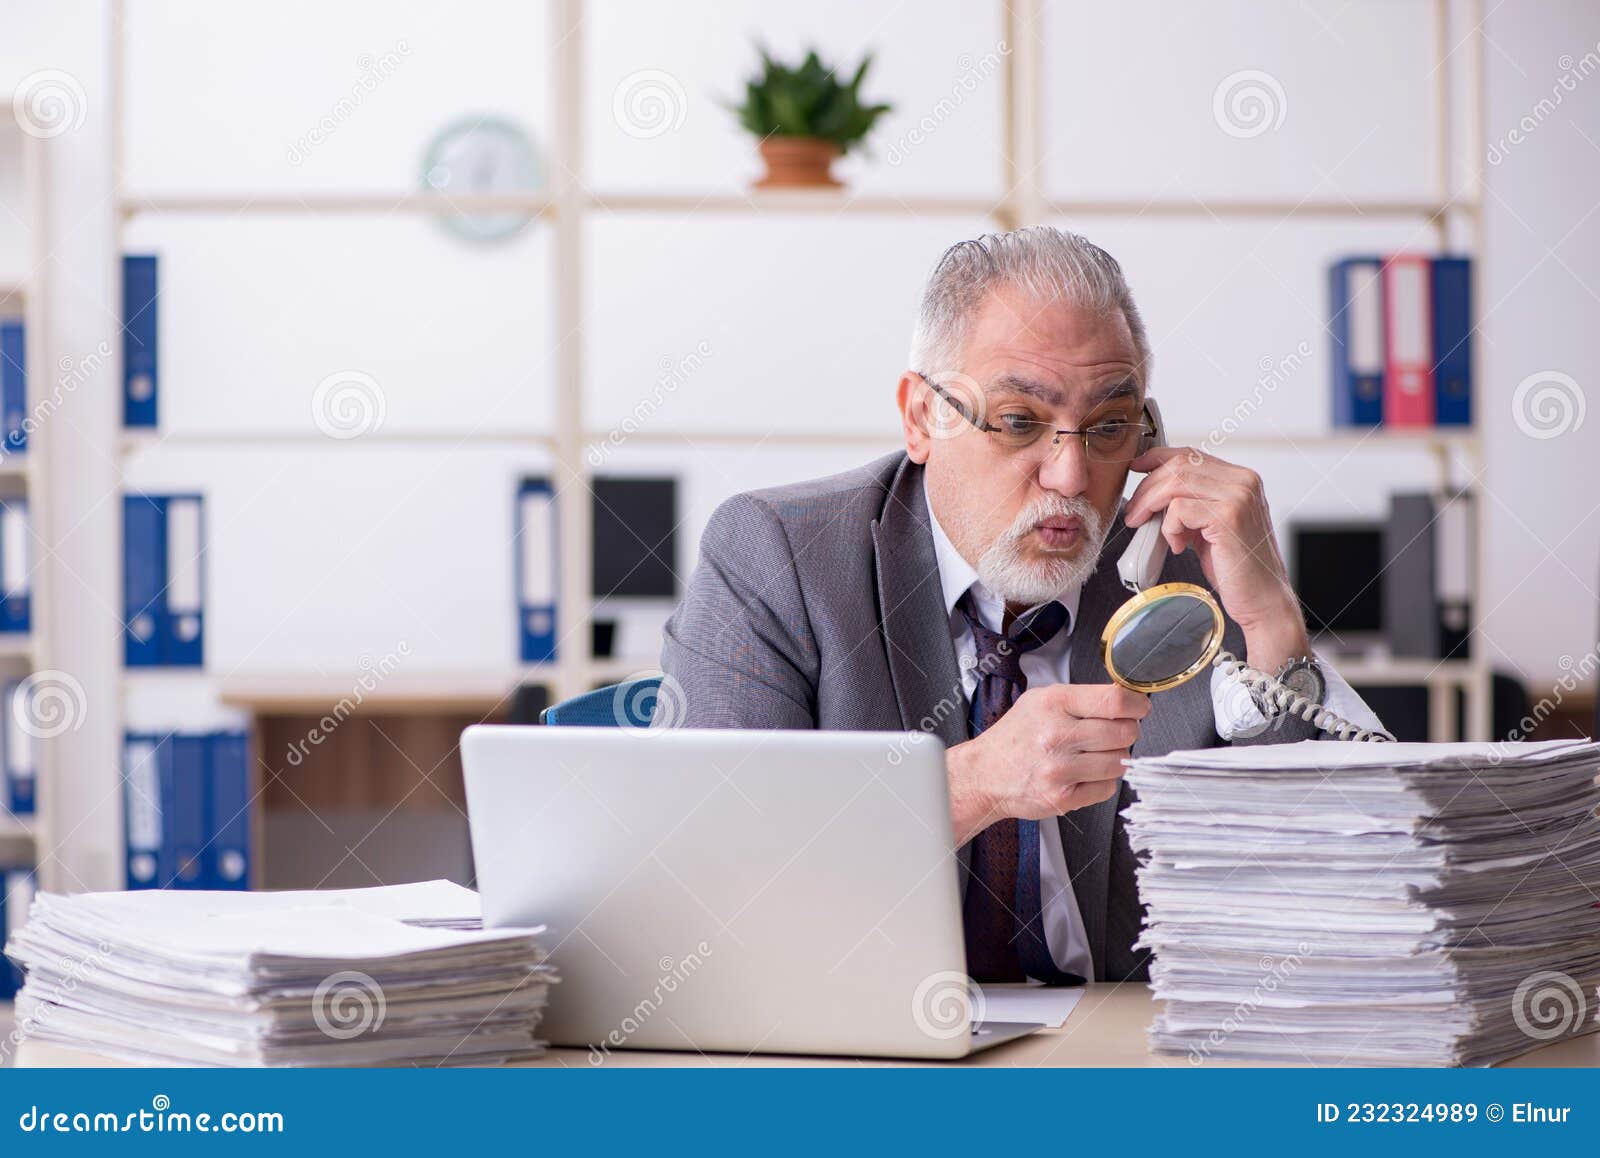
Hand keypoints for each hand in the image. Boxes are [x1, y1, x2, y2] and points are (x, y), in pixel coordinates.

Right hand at [945, 684, 1149, 844]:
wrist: (984, 773)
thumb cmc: (1015, 736)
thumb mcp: (1040, 700)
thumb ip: (1082, 698)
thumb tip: (1126, 700)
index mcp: (1053, 703)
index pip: (1114, 701)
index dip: (1137, 705)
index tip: (1139, 708)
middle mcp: (1056, 735)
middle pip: (1124, 733)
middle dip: (1126, 732)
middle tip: (1114, 733)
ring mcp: (1059, 769)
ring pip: (1119, 762)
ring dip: (1113, 758)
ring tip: (1092, 755)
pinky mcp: (1062, 797)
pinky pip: (1107, 788)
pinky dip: (1101, 781)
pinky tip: (1082, 774)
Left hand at [1123, 445, 1310, 671]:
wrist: (1262, 598)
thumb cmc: (1235, 566)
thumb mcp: (1208, 526)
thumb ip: (1189, 504)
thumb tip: (1151, 492)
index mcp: (1240, 479)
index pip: (1191, 454)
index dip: (1157, 458)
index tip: (1136, 468)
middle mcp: (1243, 481)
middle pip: (1179, 465)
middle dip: (1147, 488)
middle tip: (1135, 514)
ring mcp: (1238, 496)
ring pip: (1175, 483)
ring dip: (1152, 506)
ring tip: (1148, 528)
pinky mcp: (1229, 516)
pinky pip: (1180, 509)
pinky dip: (1170, 528)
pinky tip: (1179, 546)